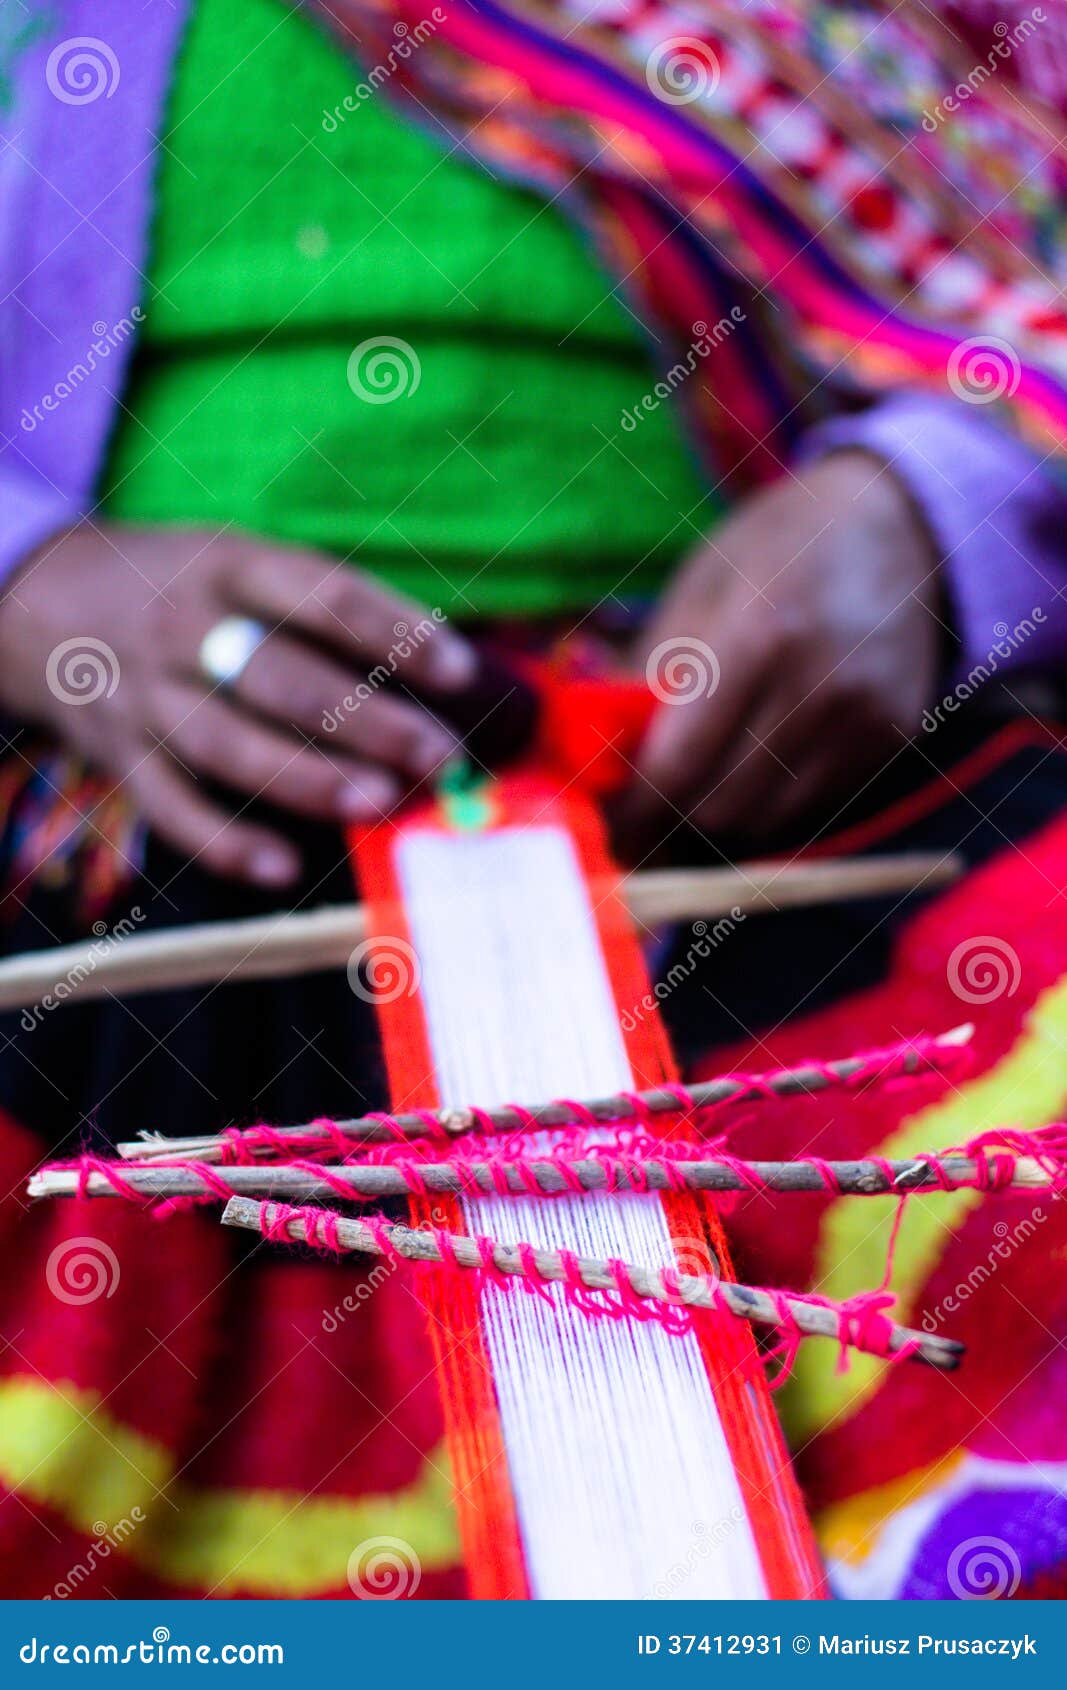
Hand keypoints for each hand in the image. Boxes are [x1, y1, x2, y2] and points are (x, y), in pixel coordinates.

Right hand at [0, 524, 476, 886]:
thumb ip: (324, 607)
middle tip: (440, 756)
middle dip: (368, 720)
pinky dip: (227, 842)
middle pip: (281, 677)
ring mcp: (146, 697)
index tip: (463, 671)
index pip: (322, 594)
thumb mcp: (241, 560)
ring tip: (379, 802)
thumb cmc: (186, 588)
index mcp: (229, 565)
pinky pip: (172, 808)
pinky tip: (284, 867)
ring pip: (229, 745)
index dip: (395, 631)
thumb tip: (447, 661)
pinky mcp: (120, 756)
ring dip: (308, 778)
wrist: (42, 600)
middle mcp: (184, 628)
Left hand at [624, 451, 941, 845]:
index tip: (609, 819)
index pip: (680, 761)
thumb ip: (652, 672)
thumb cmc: (781, 546)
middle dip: (672, 812)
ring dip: (719, 811)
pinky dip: (769, 798)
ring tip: (699, 777)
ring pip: (763, 819)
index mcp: (759, 635)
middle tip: (647, 799)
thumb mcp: (702, 585)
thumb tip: (603, 756)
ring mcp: (864, 720)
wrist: (902, 525)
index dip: (635, 805)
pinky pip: (809, 806)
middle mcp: (819, 687)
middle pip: (719, 806)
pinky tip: (756, 758)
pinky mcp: (892, 740)